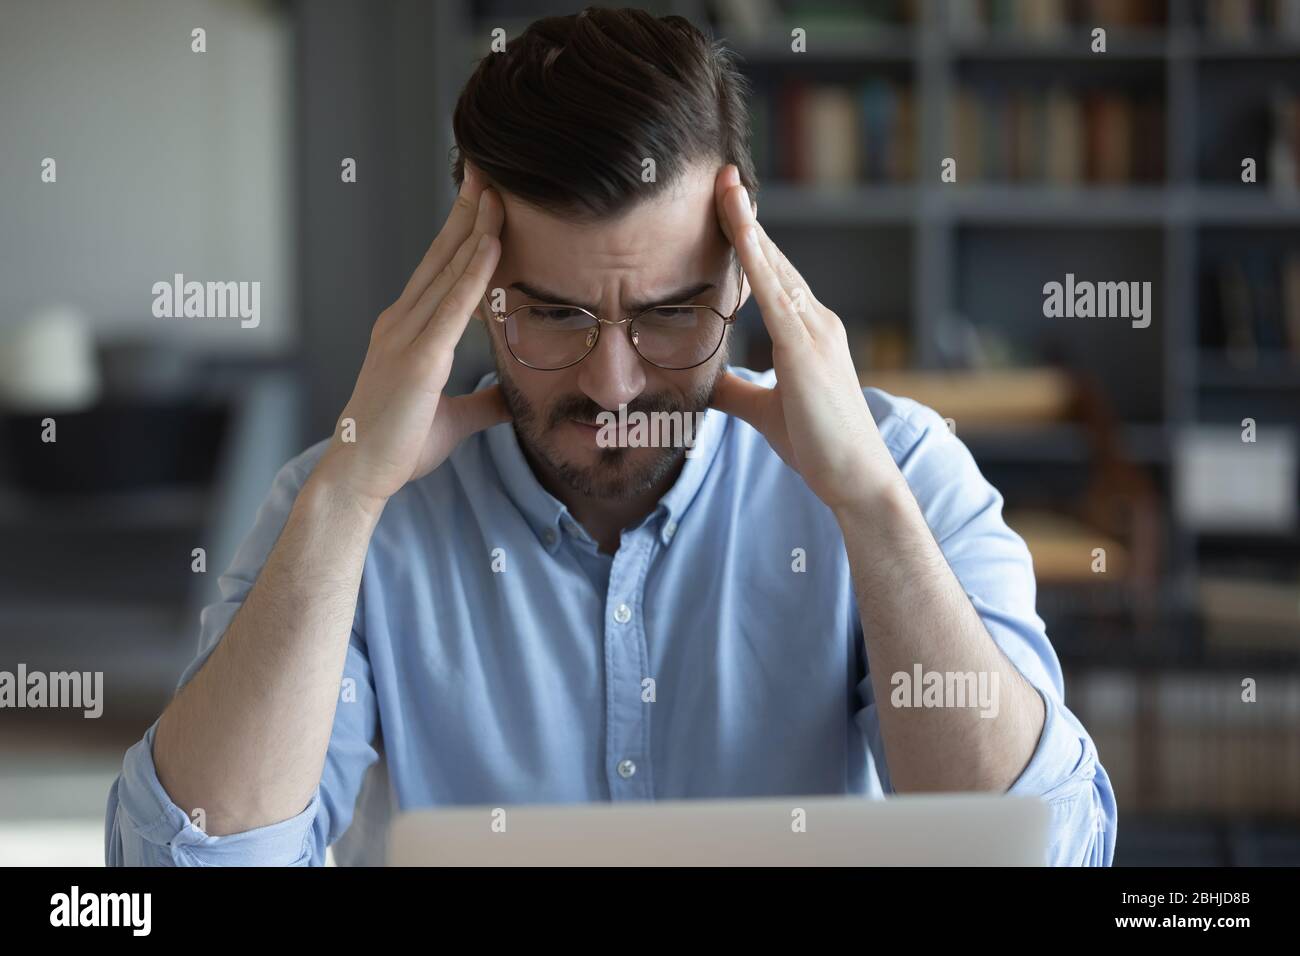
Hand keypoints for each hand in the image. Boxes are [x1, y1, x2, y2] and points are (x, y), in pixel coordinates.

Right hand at [316, 163, 508, 512]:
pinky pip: (453, 306)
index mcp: (406, 332)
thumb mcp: (452, 419)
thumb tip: (511, 396)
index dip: (462, 231)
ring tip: (497, 187)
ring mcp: (406, 337)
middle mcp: (401, 323)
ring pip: (448, 270)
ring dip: (475, 227)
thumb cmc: (396, 448)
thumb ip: (482, 401)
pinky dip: (474, 272)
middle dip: (466, 210)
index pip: (440, 270)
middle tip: (486, 167)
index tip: (483, 197)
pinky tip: (493, 243)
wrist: (358, 476)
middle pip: (441, 255)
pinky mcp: (418, 359)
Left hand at [709, 165, 895, 514]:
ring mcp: (815, 330)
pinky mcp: (805, 347)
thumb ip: (740, 392)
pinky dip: (752, 256)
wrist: (855, 478)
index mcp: (808, 333)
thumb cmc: (819, 447)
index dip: (748, 241)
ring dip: (747, 223)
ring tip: (724, 185)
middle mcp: (817, 321)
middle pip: (773, 259)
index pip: (771, 276)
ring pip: (773, 265)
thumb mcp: (766, 412)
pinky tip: (735, 227)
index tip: (726, 207)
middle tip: (721, 176)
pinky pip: (772, 292)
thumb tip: (709, 383)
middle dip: (745, 217)